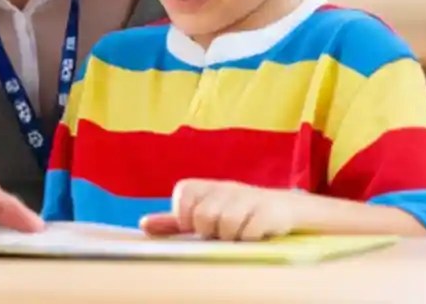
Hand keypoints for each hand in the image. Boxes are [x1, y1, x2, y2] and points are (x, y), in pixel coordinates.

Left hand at [139, 179, 297, 240]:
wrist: (281, 209)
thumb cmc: (233, 213)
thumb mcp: (203, 215)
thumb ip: (173, 223)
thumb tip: (143, 225)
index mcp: (206, 186)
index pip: (184, 193)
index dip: (185, 215)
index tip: (196, 225)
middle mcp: (225, 187)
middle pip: (204, 215)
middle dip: (210, 231)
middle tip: (220, 233)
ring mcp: (248, 197)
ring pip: (226, 223)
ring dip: (230, 237)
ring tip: (236, 235)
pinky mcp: (269, 210)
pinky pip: (250, 231)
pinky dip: (249, 239)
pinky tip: (253, 235)